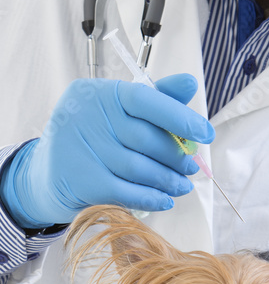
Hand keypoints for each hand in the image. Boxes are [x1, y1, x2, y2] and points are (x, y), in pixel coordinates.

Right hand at [0, 75, 213, 228]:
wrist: (47, 174)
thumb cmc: (94, 138)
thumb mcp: (119, 111)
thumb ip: (155, 99)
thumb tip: (190, 84)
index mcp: (99, 93)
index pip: (145, 98)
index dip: (179, 117)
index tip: (205, 133)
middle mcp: (85, 116)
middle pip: (145, 138)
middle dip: (176, 156)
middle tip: (191, 166)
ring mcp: (80, 148)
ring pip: (139, 168)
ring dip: (168, 180)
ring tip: (182, 185)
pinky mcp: (81, 180)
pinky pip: (127, 192)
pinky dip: (151, 197)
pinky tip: (165, 199)